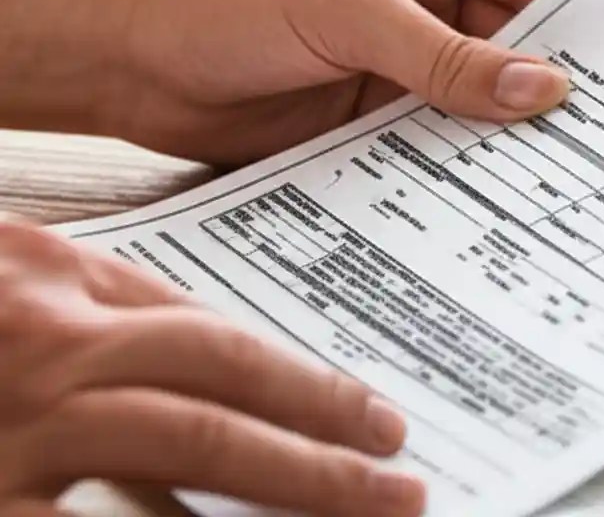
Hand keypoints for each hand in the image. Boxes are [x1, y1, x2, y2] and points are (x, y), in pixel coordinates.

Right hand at [0, 215, 425, 516]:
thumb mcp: (4, 286)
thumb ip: (85, 310)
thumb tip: (189, 355)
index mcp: (55, 275)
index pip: (209, 325)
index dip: (301, 376)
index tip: (367, 412)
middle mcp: (51, 339)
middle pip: (225, 374)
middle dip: (325, 418)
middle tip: (399, 461)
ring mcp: (18, 417)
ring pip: (193, 444)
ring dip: (296, 480)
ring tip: (371, 512)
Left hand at [97, 0, 567, 164]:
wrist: (121, 54)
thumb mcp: (347, 10)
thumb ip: (447, 57)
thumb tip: (542, 88)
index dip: (568, 14)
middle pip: (503, 39)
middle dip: (538, 83)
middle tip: (593, 132)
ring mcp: (391, 57)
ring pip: (470, 96)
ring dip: (498, 130)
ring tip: (553, 170)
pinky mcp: (367, 113)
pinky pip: (429, 137)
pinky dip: (455, 163)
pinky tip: (488, 189)